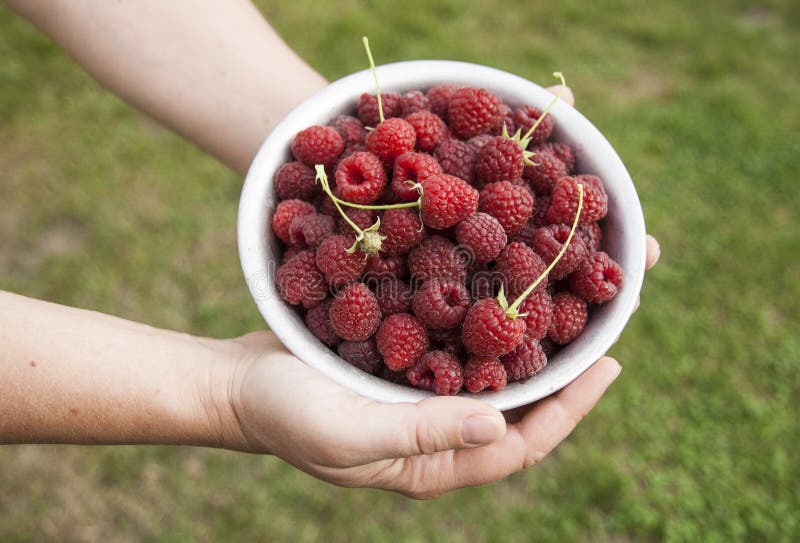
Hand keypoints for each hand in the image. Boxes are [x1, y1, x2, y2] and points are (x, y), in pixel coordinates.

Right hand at [220, 234, 659, 498]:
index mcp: (436, 461)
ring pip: (492, 367)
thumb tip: (500, 422)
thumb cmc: (286, 415)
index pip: (522, 444)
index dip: (571, 408)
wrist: (238, 382)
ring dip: (528, 333)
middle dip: (564, 364)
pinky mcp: (403, 360)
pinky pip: (458, 340)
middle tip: (605, 316)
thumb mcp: (349, 432)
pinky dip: (484, 313)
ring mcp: (422, 394)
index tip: (609, 362)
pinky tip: (497, 275)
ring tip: (565, 290)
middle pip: (518, 401)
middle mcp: (439, 429)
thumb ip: (420, 433)